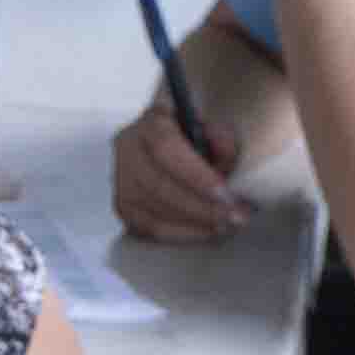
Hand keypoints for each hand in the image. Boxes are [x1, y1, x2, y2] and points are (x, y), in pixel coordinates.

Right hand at [112, 96, 244, 246]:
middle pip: (156, 184)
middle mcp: (128, 146)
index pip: (165, 147)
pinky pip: (146, 228)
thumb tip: (225, 163)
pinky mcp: (123, 205)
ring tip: (224, 226)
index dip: (195, 175)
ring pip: (149, 210)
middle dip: (199, 207)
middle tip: (233, 216)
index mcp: (152, 120)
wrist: (177, 144)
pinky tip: (204, 232)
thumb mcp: (216, 127)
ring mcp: (121, 177)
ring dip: (191, 224)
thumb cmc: (198, 136)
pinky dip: (178, 234)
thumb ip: (223, 141)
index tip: (225, 195)